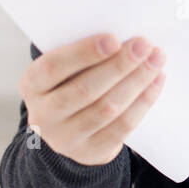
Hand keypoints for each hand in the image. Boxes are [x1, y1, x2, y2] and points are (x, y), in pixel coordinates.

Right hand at [18, 33, 165, 165]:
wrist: (68, 130)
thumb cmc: (70, 84)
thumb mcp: (64, 69)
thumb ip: (83, 54)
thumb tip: (124, 36)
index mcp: (32, 84)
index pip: (53, 67)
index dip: (84, 53)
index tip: (114, 39)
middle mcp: (43, 114)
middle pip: (85, 89)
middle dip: (119, 65)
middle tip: (144, 45)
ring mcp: (66, 137)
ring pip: (107, 108)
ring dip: (137, 81)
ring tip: (156, 60)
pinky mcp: (91, 151)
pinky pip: (122, 126)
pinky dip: (143, 101)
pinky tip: (156, 81)